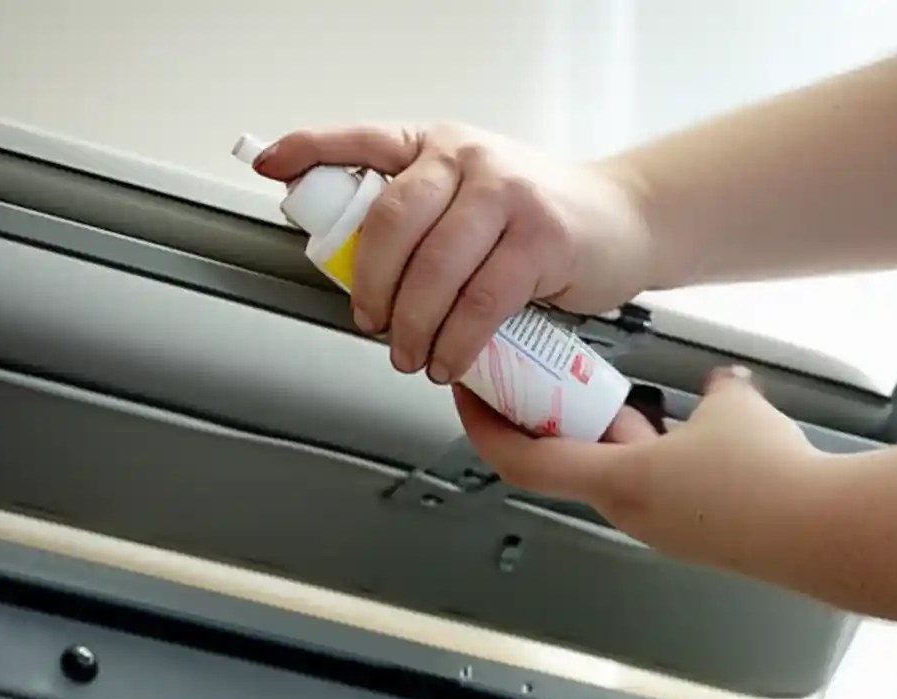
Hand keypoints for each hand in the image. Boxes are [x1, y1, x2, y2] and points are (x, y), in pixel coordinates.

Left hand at [252, 123, 655, 383]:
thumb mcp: (476, 198)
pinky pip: (481, 303)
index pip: (364, 140)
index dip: (311, 150)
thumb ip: (425, 220)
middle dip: (370, 286)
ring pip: (435, 270)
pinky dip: (457, 343)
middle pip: (392, 222)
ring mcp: (508, 195)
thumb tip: (359, 274)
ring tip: (409, 355)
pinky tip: (449, 360)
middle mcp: (469, 159)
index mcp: (440, 146)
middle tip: (369, 323)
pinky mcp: (541, 239)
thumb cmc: (540, 218)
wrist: (626, 220)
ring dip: (412, 326)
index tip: (271, 169)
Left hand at [454, 366, 832, 574]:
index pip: (523, 460)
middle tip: (547, 380)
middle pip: (566, 461)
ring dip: (610, 435)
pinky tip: (691, 431)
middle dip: (557, 419)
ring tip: (626, 396)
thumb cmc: (768, 479)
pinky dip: (652, 454)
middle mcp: (631, 510)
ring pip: (614, 471)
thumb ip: (715, 386)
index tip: (472, 395)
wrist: (819, 528)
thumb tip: (722, 382)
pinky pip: (653, 486)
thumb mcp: (733, 403)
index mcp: (620, 480)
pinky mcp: (691, 531)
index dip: (486, 426)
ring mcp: (660, 525)